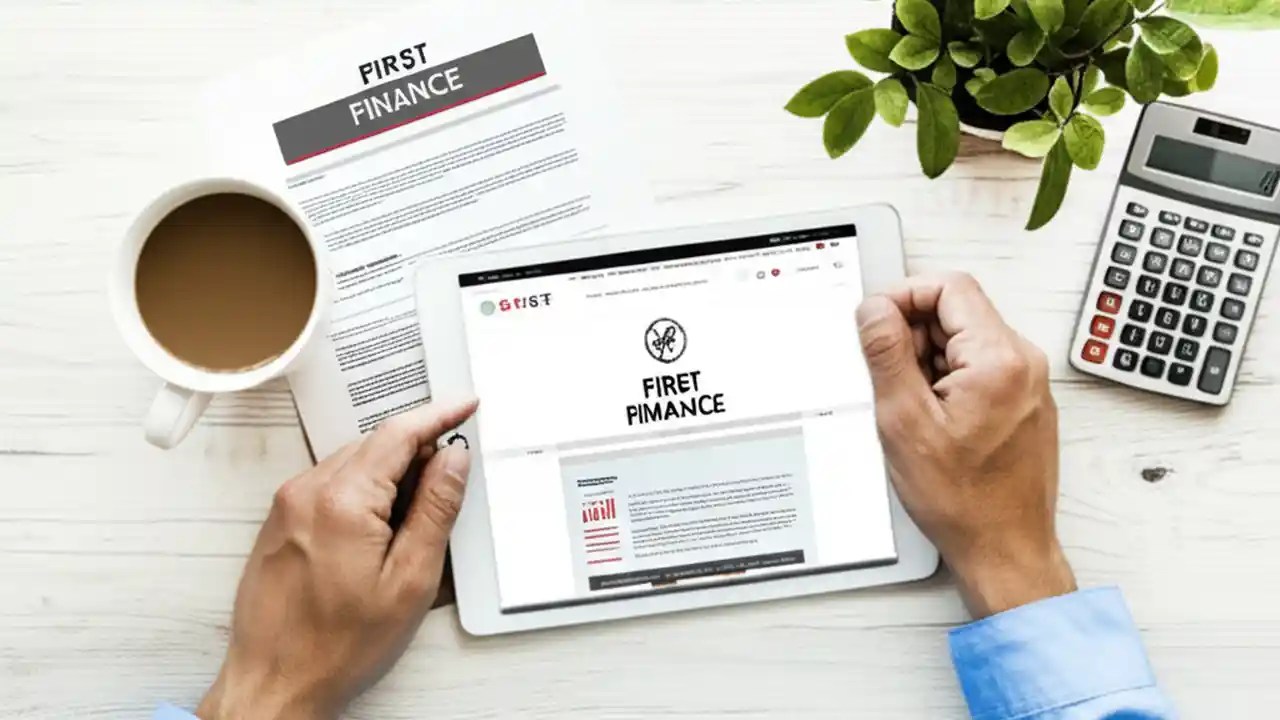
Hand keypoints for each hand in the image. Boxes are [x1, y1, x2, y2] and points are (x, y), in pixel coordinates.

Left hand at [196, 398, 478, 719]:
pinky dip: (364, 490)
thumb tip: (452, 461)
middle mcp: (307, 492)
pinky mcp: (281, 519)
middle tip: (450, 481)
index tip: (465, 406)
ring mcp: (288, 504)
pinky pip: (331, 482)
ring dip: (391, 473)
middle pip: (377, 444)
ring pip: (355, 462)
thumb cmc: (335, 646)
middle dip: (419, 451)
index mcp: (343, 501)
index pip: (400, 434)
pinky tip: (379, 531)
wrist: (275, 683)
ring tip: (412, 525)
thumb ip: (435, 510)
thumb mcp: (410, 580)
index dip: (439, 415)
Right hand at [856, 272, 1074, 618]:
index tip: (875, 321)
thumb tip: (874, 310)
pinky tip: (931, 420)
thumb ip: (886, 354)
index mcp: (999, 359)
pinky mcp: (1022, 402)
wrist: (1005, 548)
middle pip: (956, 311)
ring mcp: (1027, 383)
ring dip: (926, 361)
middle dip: (912, 334)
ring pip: (963, 341)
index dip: (903, 295)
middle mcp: (1023, 363)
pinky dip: (945, 382)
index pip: (949, 287)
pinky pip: (976, 368)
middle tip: (888, 377)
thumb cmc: (965, 500)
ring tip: (911, 409)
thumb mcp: (904, 421)